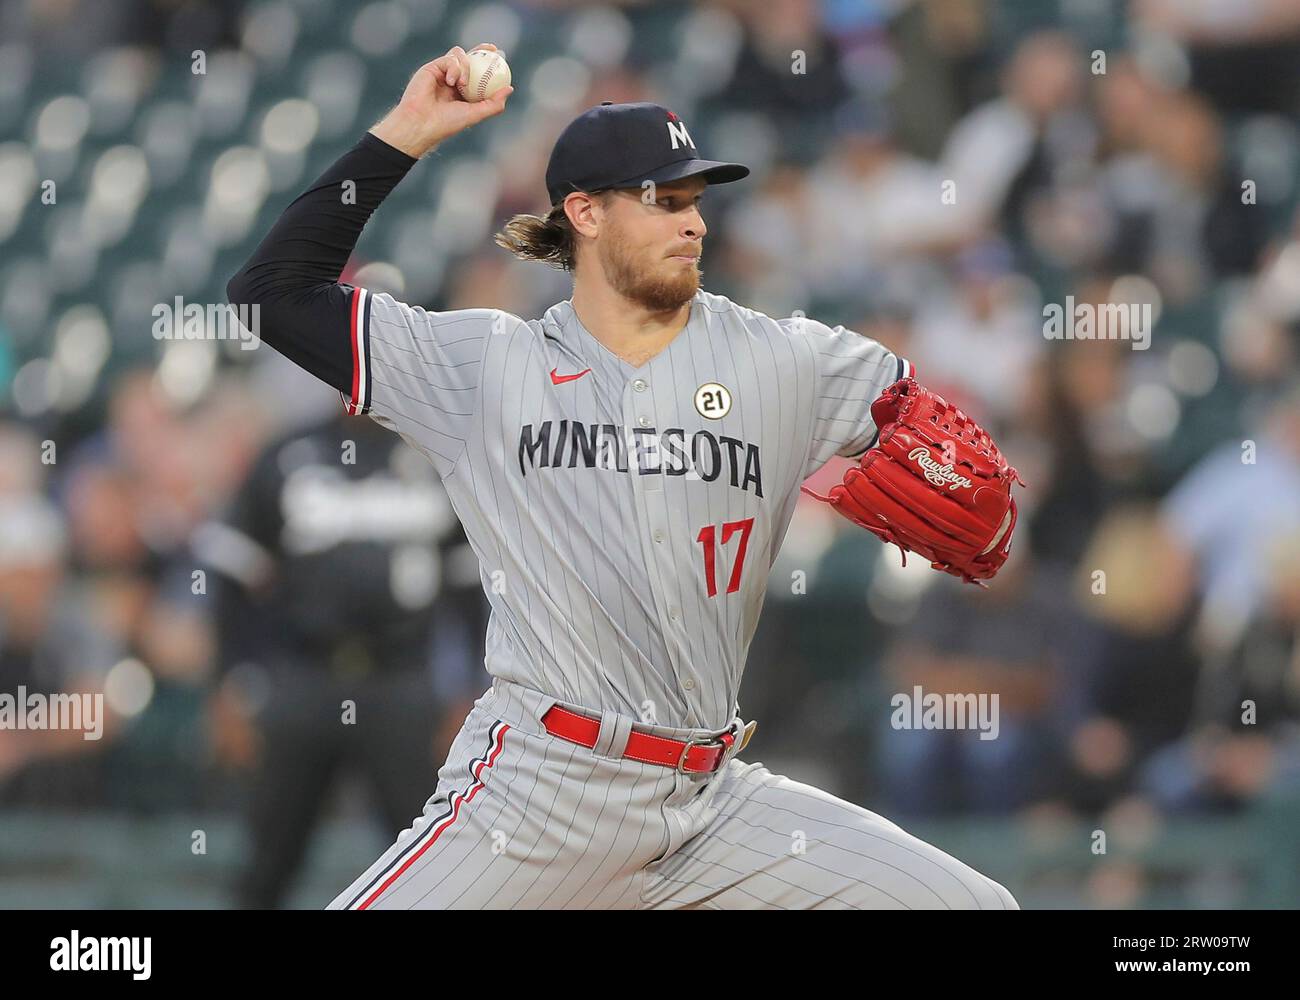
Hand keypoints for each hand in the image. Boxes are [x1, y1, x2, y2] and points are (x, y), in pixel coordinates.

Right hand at [370, 44, 513, 157]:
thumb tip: (510, 88)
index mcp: (463, 92)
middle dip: (481, 50)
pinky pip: (449, 59)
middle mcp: (453, 80)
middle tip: (493, 49)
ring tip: (462, 84)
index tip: (501, 58)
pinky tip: (451, 81)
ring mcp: (442, 72)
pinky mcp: (432, 67)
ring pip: (459, 56)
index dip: (489, 64)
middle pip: (469, 58)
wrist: (422, 122)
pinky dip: (454, 68)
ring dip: (466, 67)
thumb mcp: (475, 114)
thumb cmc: (447, 123)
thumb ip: (493, 103)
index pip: (478, 73)